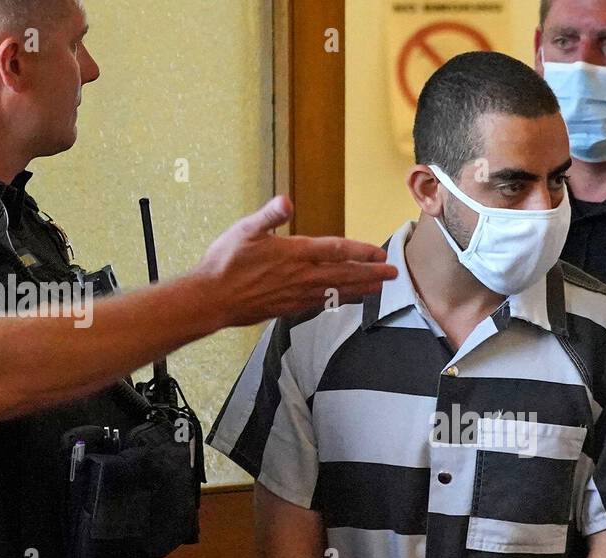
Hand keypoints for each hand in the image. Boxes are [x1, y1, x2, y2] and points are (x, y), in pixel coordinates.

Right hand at [195, 196, 397, 326]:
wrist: (212, 299)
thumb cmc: (225, 263)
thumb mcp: (244, 230)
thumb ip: (269, 215)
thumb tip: (286, 201)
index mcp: (294, 253)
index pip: (336, 251)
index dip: (361, 252)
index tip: (380, 254)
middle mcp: (301, 276)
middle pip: (345, 274)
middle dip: (371, 274)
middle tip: (393, 274)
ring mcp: (297, 294)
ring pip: (337, 292)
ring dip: (361, 289)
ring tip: (379, 287)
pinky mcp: (290, 307)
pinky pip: (322, 303)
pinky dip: (340, 300)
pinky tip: (347, 300)